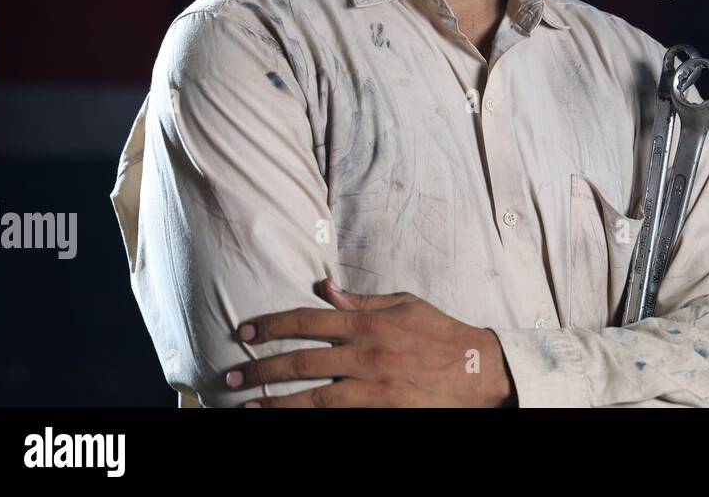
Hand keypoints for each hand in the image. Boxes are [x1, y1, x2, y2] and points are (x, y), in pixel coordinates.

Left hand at [226, 277, 515, 406]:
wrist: (478, 370)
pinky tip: (287, 420)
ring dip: (275, 404)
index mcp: (369, 323)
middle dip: (261, 370)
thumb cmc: (441, 333)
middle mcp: (367, 355)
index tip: (245, 332)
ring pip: (312, 398)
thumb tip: (325, 287)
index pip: (308, 321)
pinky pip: (337, 417)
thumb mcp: (405, 304)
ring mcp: (374, 388)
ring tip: (246, 407)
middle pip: (301, 363)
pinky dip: (310, 419)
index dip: (272, 326)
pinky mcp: (382, 412)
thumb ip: (363, 300)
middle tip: (231, 376)